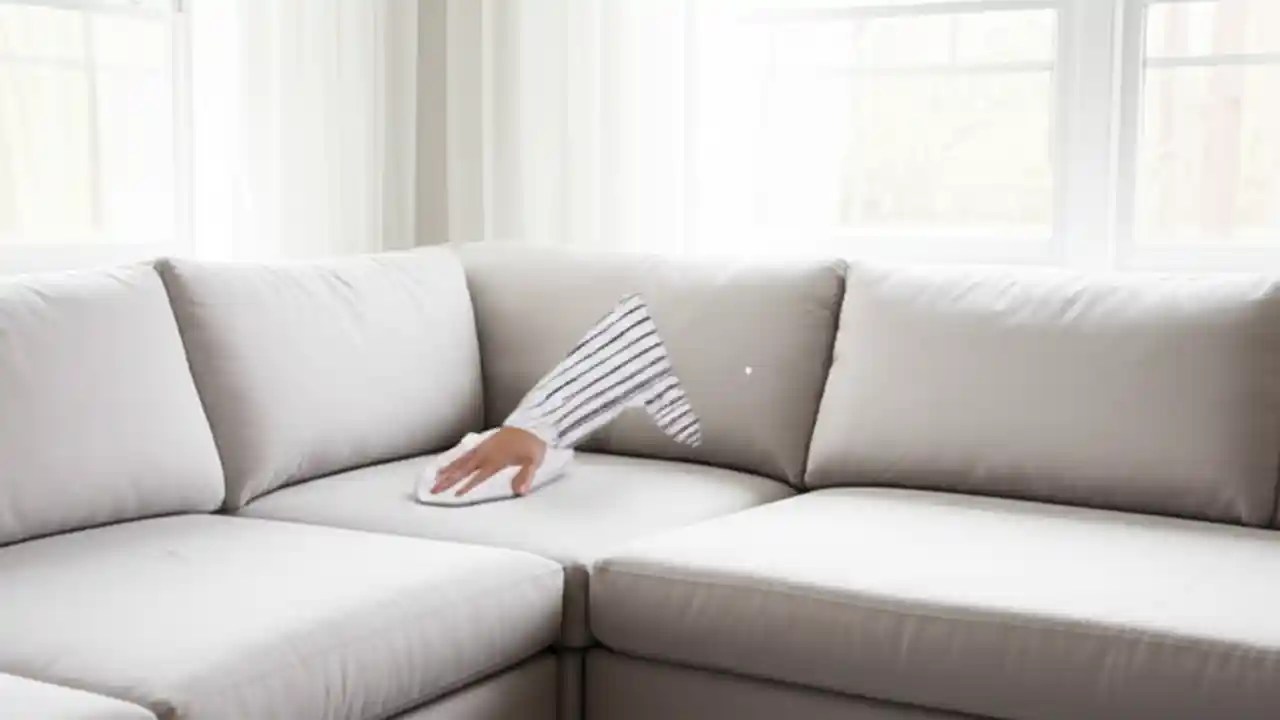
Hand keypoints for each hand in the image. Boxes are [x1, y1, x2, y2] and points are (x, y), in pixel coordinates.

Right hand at [430, 427, 547, 496]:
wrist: (531, 425)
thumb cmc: (532, 446)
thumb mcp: (533, 461)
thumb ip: (526, 476)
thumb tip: (521, 491)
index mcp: (496, 460)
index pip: (478, 476)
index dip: (467, 486)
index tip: (455, 495)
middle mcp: (485, 455)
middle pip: (463, 469)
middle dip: (448, 480)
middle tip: (434, 490)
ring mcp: (481, 449)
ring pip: (460, 461)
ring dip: (447, 471)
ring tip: (434, 479)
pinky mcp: (481, 445)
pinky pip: (463, 454)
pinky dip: (453, 461)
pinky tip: (446, 466)